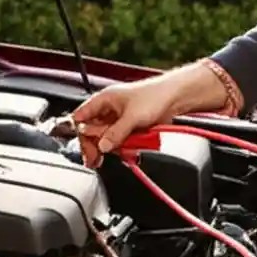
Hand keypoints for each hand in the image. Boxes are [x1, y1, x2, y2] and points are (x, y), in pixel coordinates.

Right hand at [70, 62, 228, 166]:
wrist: (174, 97)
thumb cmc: (154, 96)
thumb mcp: (132, 117)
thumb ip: (115, 133)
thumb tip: (102, 146)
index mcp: (103, 99)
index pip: (81, 118)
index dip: (81, 134)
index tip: (88, 149)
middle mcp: (108, 108)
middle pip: (92, 131)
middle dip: (95, 145)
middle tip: (96, 160)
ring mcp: (118, 118)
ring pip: (105, 137)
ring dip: (109, 147)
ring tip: (116, 154)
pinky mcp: (128, 125)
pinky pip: (118, 139)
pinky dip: (120, 146)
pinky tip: (126, 150)